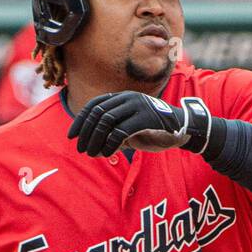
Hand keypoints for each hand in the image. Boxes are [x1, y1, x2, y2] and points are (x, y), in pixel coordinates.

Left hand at [68, 91, 212, 157]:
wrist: (180, 129)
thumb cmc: (151, 130)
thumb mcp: (128, 126)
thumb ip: (112, 129)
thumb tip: (88, 141)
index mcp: (122, 97)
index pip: (94, 105)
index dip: (80, 120)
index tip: (72, 136)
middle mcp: (128, 98)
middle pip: (98, 113)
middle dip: (86, 133)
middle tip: (80, 149)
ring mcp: (138, 106)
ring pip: (107, 122)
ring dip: (96, 140)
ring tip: (92, 154)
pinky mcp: (146, 119)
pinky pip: (121, 132)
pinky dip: (110, 145)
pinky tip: (107, 154)